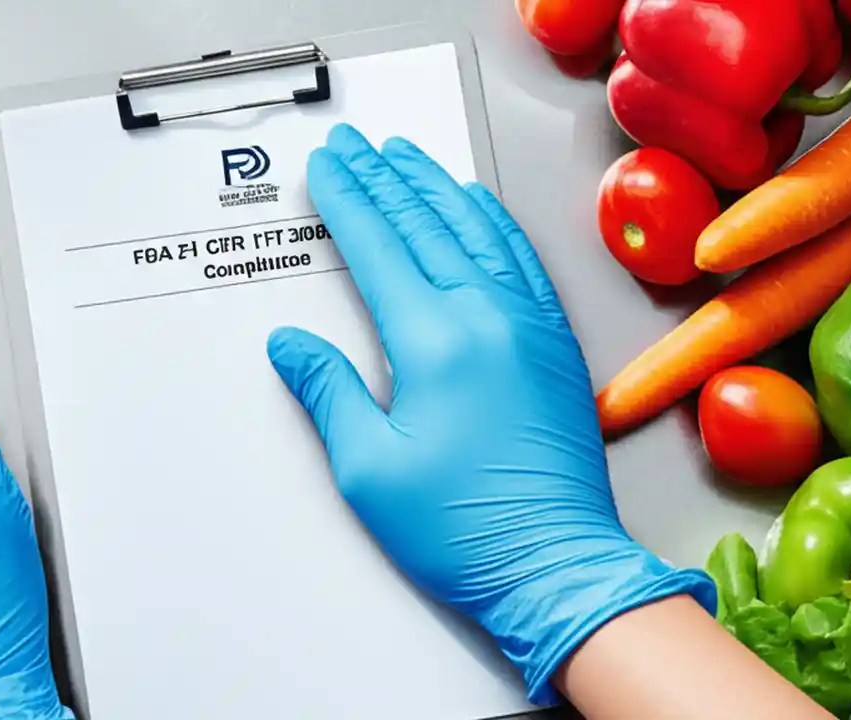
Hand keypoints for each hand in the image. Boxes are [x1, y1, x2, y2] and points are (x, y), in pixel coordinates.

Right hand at [267, 124, 714, 702]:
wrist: (557, 566)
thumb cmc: (466, 529)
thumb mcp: (370, 470)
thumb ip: (328, 392)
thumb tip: (292, 345)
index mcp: (435, 342)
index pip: (378, 247)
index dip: (345, 201)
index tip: (325, 170)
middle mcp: (487, 318)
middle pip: (424, 225)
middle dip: (381, 179)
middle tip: (355, 147)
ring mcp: (527, 325)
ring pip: (475, 229)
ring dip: (434, 187)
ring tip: (406, 156)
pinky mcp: (553, 343)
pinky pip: (520, 258)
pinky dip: (492, 221)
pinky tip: (476, 206)